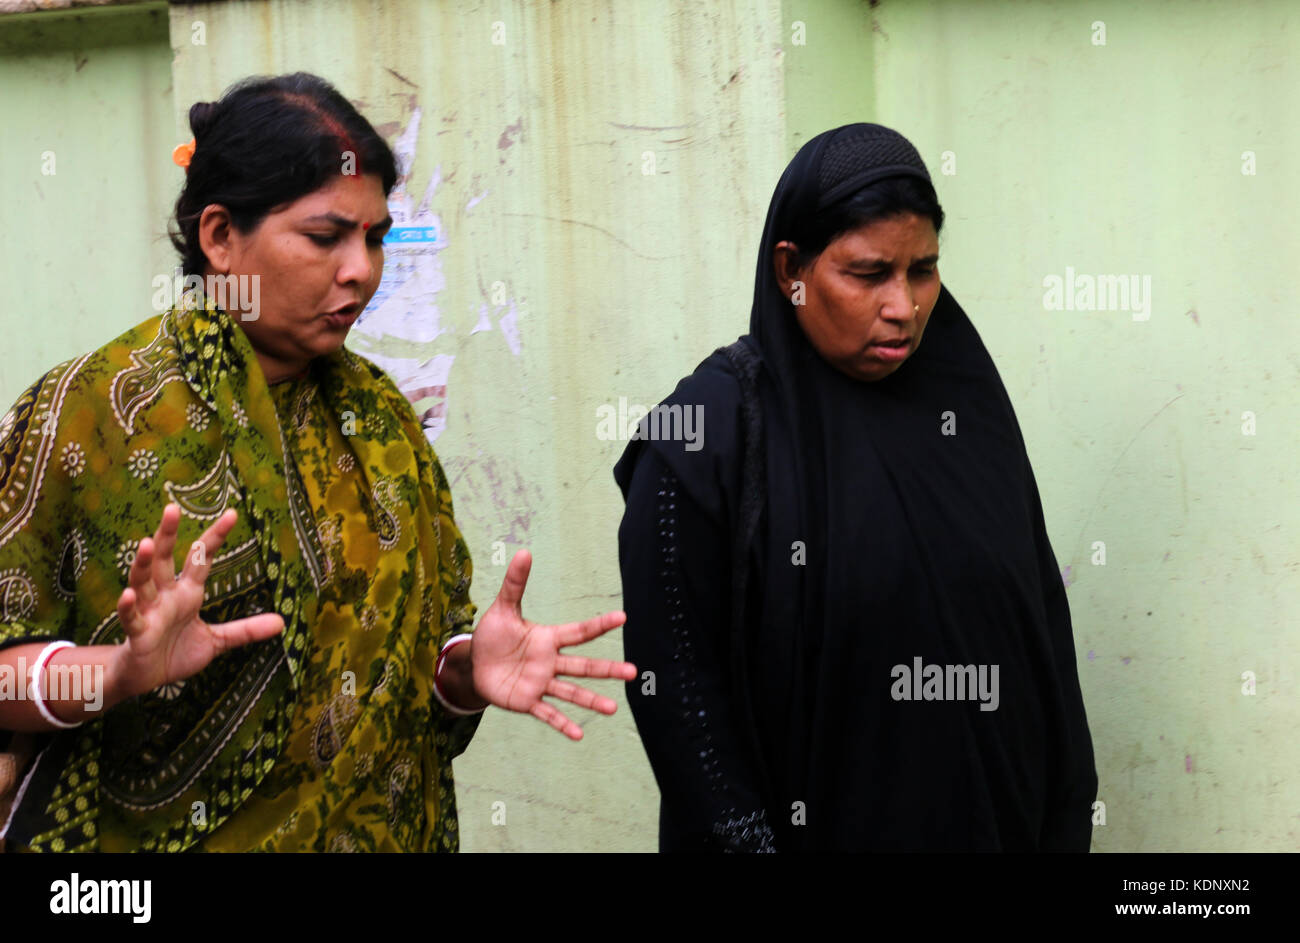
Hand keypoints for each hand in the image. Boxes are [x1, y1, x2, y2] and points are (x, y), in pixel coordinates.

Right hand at [108, 503, 284, 699]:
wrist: (146, 679)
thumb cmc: (176, 653)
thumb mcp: (217, 641)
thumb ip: (245, 630)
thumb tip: (282, 622)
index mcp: (187, 593)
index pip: (202, 559)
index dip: (215, 537)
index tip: (232, 514)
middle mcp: (166, 596)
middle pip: (165, 559)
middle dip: (167, 535)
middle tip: (172, 509)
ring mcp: (150, 612)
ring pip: (144, 582)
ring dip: (144, 564)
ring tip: (147, 544)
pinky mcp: (137, 634)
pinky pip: (132, 617)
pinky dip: (128, 606)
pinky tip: (129, 594)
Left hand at [469, 549, 636, 739]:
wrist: (474, 664)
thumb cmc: (493, 635)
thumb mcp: (502, 608)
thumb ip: (514, 584)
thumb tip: (523, 552)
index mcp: (548, 638)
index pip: (578, 632)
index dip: (600, 625)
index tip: (623, 617)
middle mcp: (550, 662)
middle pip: (583, 666)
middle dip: (607, 670)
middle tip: (633, 672)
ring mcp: (541, 683)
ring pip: (570, 692)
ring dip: (591, 701)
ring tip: (613, 709)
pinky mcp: (527, 701)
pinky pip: (547, 714)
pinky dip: (562, 724)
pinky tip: (579, 735)